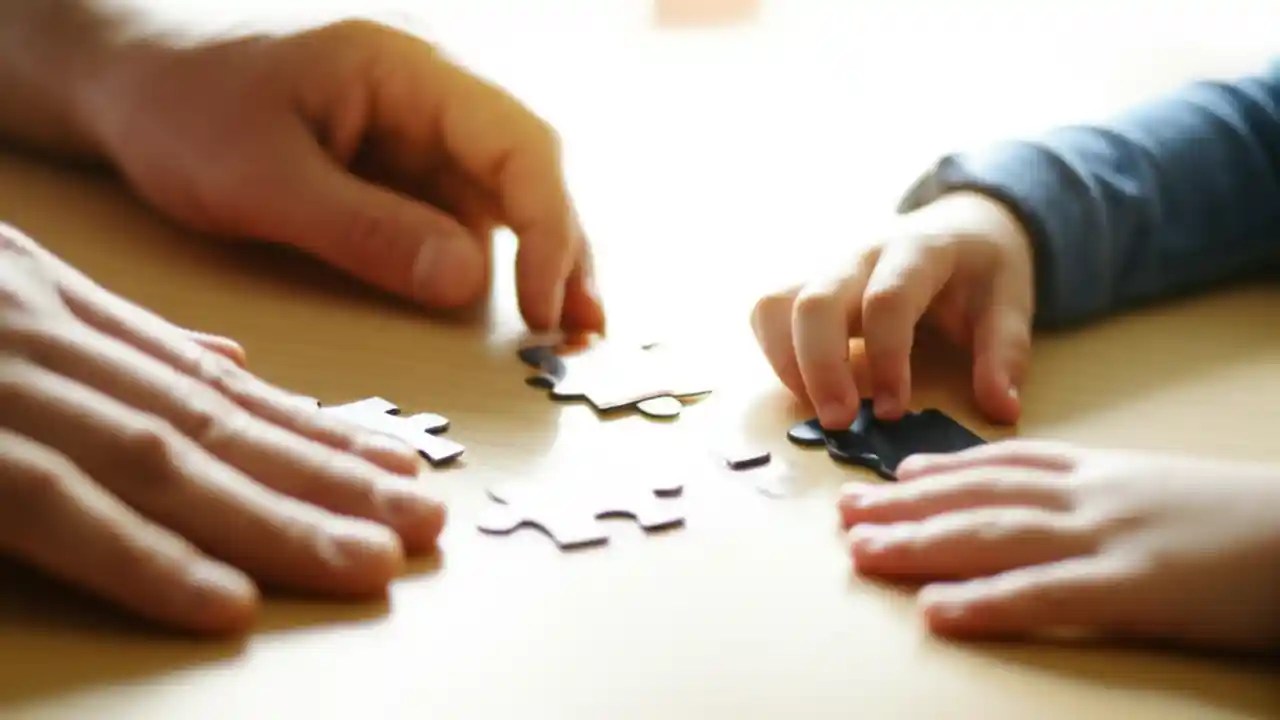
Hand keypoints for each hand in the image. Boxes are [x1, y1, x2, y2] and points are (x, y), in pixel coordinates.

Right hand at [0, 224, 445, 634]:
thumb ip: (107, 338)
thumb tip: (226, 360)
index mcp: (53, 305)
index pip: (209, 381)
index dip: (312, 429)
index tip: (396, 466)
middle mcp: (41, 334)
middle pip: (213, 420)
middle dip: (328, 477)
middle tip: (424, 521)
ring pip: (164, 460)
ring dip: (277, 518)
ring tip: (374, 560)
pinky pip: (51, 503)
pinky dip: (146, 558)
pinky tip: (231, 602)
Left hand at [80, 19, 602, 331]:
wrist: (130, 80)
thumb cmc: (182, 108)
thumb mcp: (260, 178)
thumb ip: (366, 229)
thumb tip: (470, 283)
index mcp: (411, 67)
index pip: (518, 141)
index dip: (547, 227)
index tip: (544, 308)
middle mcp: (435, 92)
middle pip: (531, 168)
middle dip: (564, 248)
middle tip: (585, 331)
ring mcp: (423, 130)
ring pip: (507, 196)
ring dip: (541, 260)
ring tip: (563, 329)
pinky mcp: (405, 167)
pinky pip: (464, 213)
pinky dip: (493, 262)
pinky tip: (511, 304)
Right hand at [751, 191, 1033, 427]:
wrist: (960, 223)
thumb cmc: (982, 269)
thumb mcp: (1010, 302)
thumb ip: (1004, 353)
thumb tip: (1002, 410)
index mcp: (918, 251)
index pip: (887, 301)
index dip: (886, 359)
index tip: (895, 412)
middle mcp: (861, 254)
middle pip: (816, 301)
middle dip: (820, 368)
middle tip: (839, 422)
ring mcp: (826, 267)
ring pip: (776, 304)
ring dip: (787, 363)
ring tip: (818, 408)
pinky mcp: (806, 284)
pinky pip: (768, 313)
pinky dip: (776, 354)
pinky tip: (808, 387)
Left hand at [839, 441, 1279, 651]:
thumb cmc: (1254, 519)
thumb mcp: (1168, 491)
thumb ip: (1110, 493)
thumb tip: (1060, 506)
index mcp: (1105, 473)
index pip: (1006, 465)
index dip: (943, 469)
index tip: (893, 474)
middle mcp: (1093, 496)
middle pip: (980, 495)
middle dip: (905, 505)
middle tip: (846, 513)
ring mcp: (1110, 538)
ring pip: (994, 534)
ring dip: (920, 543)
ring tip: (862, 551)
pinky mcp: (1136, 589)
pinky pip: (1045, 595)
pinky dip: (985, 603)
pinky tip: (936, 613)